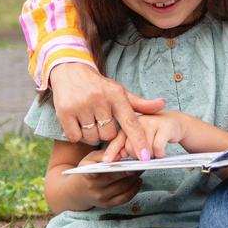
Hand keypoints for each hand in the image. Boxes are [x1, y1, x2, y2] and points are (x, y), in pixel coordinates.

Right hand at [49, 62, 165, 157]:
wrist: (70, 70)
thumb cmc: (99, 86)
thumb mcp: (120, 92)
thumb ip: (141, 103)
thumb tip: (162, 104)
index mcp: (116, 95)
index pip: (130, 122)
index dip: (139, 141)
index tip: (146, 157)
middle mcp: (99, 99)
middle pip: (109, 135)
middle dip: (106, 131)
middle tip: (100, 118)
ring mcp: (81, 105)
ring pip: (92, 138)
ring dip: (91, 133)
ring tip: (88, 117)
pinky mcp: (64, 112)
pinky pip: (75, 136)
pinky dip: (76, 133)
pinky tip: (76, 120)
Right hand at [75, 149, 143, 208]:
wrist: (80, 191)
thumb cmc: (90, 170)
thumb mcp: (90, 159)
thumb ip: (102, 155)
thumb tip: (118, 156)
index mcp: (88, 174)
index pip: (91, 173)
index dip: (96, 171)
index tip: (104, 167)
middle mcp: (94, 188)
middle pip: (114, 178)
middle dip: (129, 169)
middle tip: (140, 162)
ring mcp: (102, 198)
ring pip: (123, 187)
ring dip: (134, 178)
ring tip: (141, 169)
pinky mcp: (108, 204)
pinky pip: (125, 198)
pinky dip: (135, 189)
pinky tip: (139, 180)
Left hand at [100, 112, 187, 162]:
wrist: (174, 123)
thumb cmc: (154, 132)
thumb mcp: (139, 137)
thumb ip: (128, 144)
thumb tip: (121, 155)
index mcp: (129, 122)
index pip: (118, 138)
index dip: (112, 150)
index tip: (107, 161)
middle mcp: (139, 120)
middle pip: (131, 147)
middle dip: (137, 156)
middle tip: (145, 154)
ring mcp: (152, 121)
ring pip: (144, 150)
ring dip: (151, 156)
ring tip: (155, 151)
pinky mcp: (165, 126)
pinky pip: (157, 147)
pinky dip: (160, 154)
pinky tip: (162, 152)